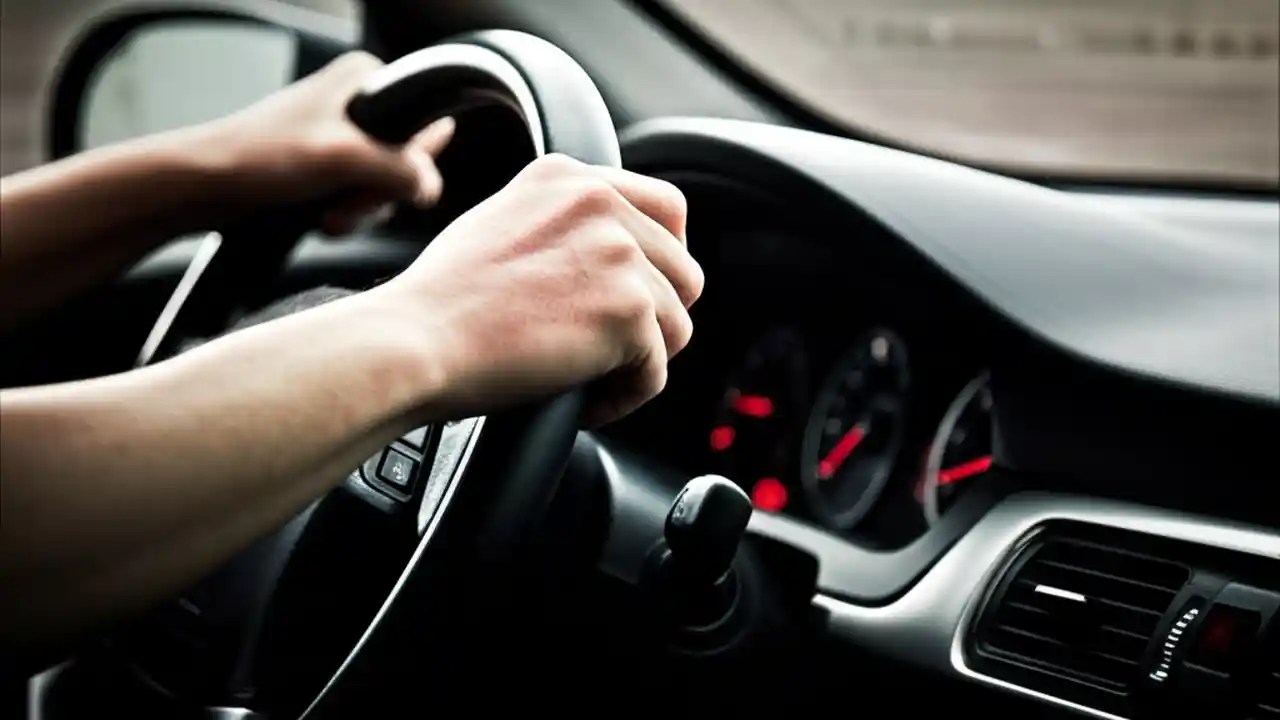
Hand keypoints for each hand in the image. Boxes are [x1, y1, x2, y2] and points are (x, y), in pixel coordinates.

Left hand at [205, 51, 453, 234]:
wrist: (205, 187)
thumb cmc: (258, 157)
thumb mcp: (343, 158)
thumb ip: (400, 170)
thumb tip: (430, 187)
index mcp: (365, 79)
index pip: (424, 122)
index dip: (412, 162)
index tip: (384, 182)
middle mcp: (357, 104)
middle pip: (405, 161)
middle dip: (378, 194)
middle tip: (347, 203)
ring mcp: (342, 138)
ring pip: (384, 186)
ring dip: (361, 211)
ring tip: (328, 214)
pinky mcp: (326, 168)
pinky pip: (360, 198)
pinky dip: (346, 215)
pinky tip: (321, 218)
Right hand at [375, 154, 703, 426]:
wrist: (414, 340)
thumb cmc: (439, 301)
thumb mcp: (502, 223)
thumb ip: (562, 225)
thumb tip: (610, 256)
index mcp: (571, 177)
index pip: (666, 209)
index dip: (663, 260)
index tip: (641, 295)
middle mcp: (601, 204)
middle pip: (682, 272)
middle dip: (654, 319)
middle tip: (610, 352)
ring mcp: (620, 254)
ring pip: (676, 326)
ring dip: (638, 361)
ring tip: (591, 380)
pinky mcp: (628, 310)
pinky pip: (655, 372)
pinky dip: (623, 399)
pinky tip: (584, 402)